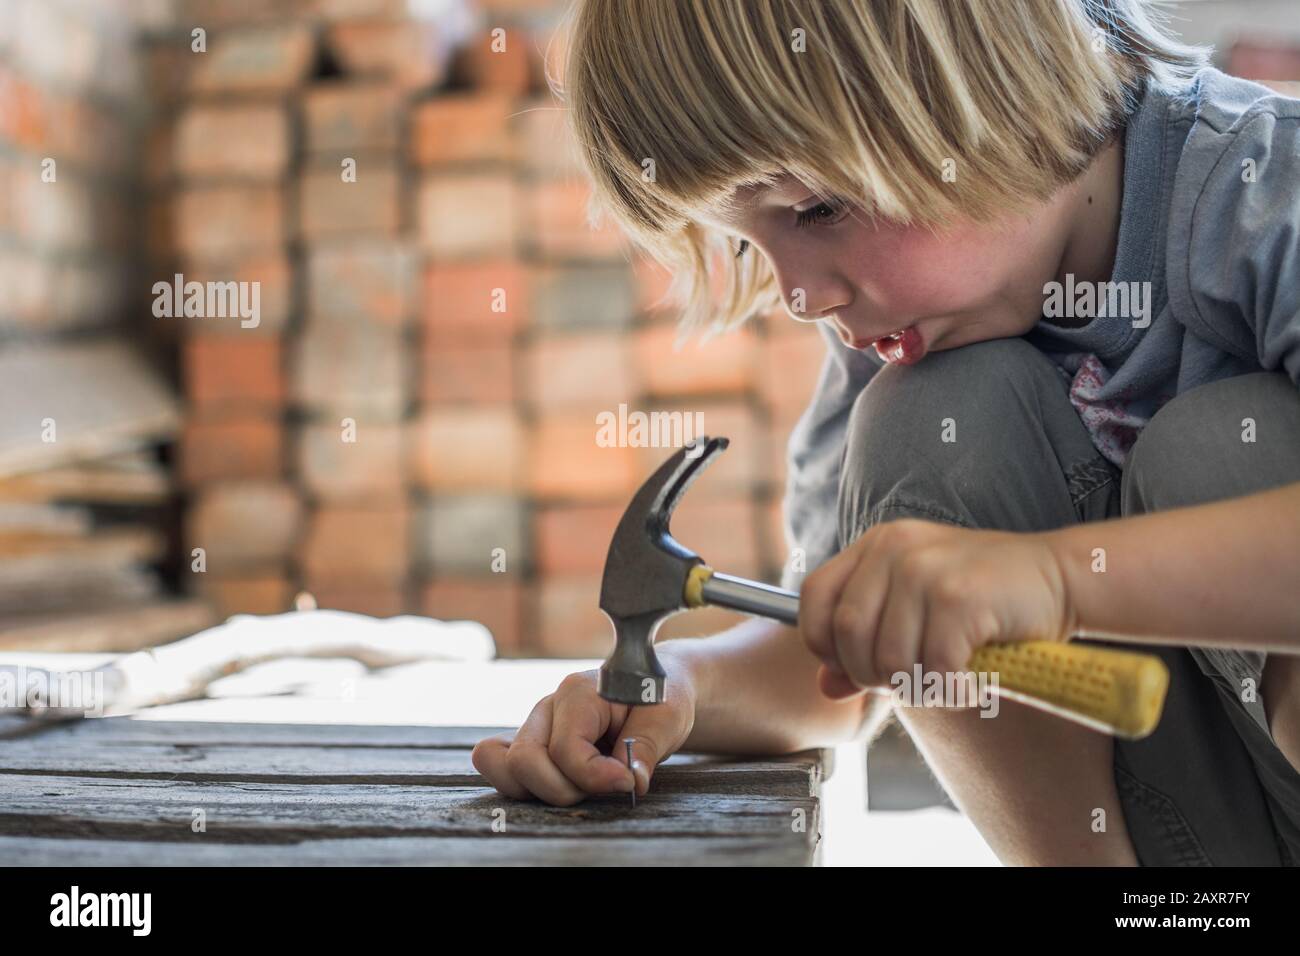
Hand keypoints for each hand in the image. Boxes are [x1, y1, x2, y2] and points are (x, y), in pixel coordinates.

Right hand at [471, 662, 695, 805]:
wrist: (651, 691)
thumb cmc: (658, 700)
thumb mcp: (668, 718)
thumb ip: (648, 748)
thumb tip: (632, 781)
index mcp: (577, 693)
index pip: (565, 749)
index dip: (595, 776)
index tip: (628, 782)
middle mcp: (547, 708)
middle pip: (523, 760)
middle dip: (563, 789)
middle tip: (603, 786)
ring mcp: (533, 726)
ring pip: (504, 767)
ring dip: (541, 791)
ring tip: (582, 787)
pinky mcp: (530, 744)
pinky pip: (498, 766)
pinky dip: (522, 787)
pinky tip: (560, 786)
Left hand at [799, 518, 1072, 698]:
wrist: (1060, 579)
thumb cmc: (985, 599)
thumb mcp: (916, 610)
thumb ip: (868, 642)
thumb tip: (827, 687)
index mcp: (877, 544)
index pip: (813, 597)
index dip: (821, 643)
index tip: (852, 668)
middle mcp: (894, 549)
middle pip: (848, 635)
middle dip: (874, 675)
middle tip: (914, 680)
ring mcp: (925, 570)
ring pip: (888, 659)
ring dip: (918, 687)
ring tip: (947, 679)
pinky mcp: (957, 597)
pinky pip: (932, 669)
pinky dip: (950, 690)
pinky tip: (970, 682)